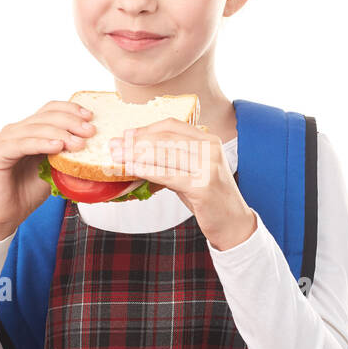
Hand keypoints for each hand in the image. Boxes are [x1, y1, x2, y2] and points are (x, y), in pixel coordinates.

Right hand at [0, 99, 96, 240]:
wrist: (5, 216)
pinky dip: (41, 143)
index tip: (90, 117)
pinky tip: (57, 147)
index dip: (70, 109)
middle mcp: (15, 131)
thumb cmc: (27, 193)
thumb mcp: (54, 170)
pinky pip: (22, 144)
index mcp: (29, 131)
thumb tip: (91, 147)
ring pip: (35, 128)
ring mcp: (4, 141)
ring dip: (60, 133)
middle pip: (45, 116)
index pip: (50, 110)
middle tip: (90, 131)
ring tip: (78, 143)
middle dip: (71, 122)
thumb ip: (66, 156)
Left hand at [108, 119, 257, 249]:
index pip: (173, 126)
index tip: (126, 134)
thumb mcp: (191, 172)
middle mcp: (210, 149)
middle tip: (114, 145)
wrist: (233, 223)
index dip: (146, 128)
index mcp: (209, 140)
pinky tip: (132, 169)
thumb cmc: (209, 198)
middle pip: (166, 138)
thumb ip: (171, 161)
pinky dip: (148, 171)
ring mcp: (208, 167)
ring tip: (118, 157)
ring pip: (165, 154)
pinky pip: (169, 175)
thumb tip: (136, 155)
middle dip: (136, 141)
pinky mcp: (203, 186)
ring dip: (137, 155)